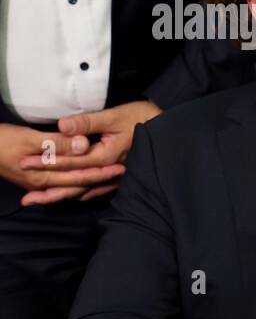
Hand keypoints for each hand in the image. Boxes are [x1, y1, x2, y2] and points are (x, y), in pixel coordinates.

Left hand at [14, 99, 159, 203]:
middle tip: (28, 198)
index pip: (71, 162)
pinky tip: (73, 197)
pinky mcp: (120, 175)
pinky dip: (84, 194)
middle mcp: (110, 170)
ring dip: (64, 196)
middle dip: (51, 189)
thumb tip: (62, 126)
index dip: (48, 162)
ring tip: (43, 202)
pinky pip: (99, 189)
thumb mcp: (113, 116)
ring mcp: (116, 175)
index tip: (27, 162)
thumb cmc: (140, 118)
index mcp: (106, 156)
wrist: (166, 128)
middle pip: (76, 183)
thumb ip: (87, 123)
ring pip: (86, 190)